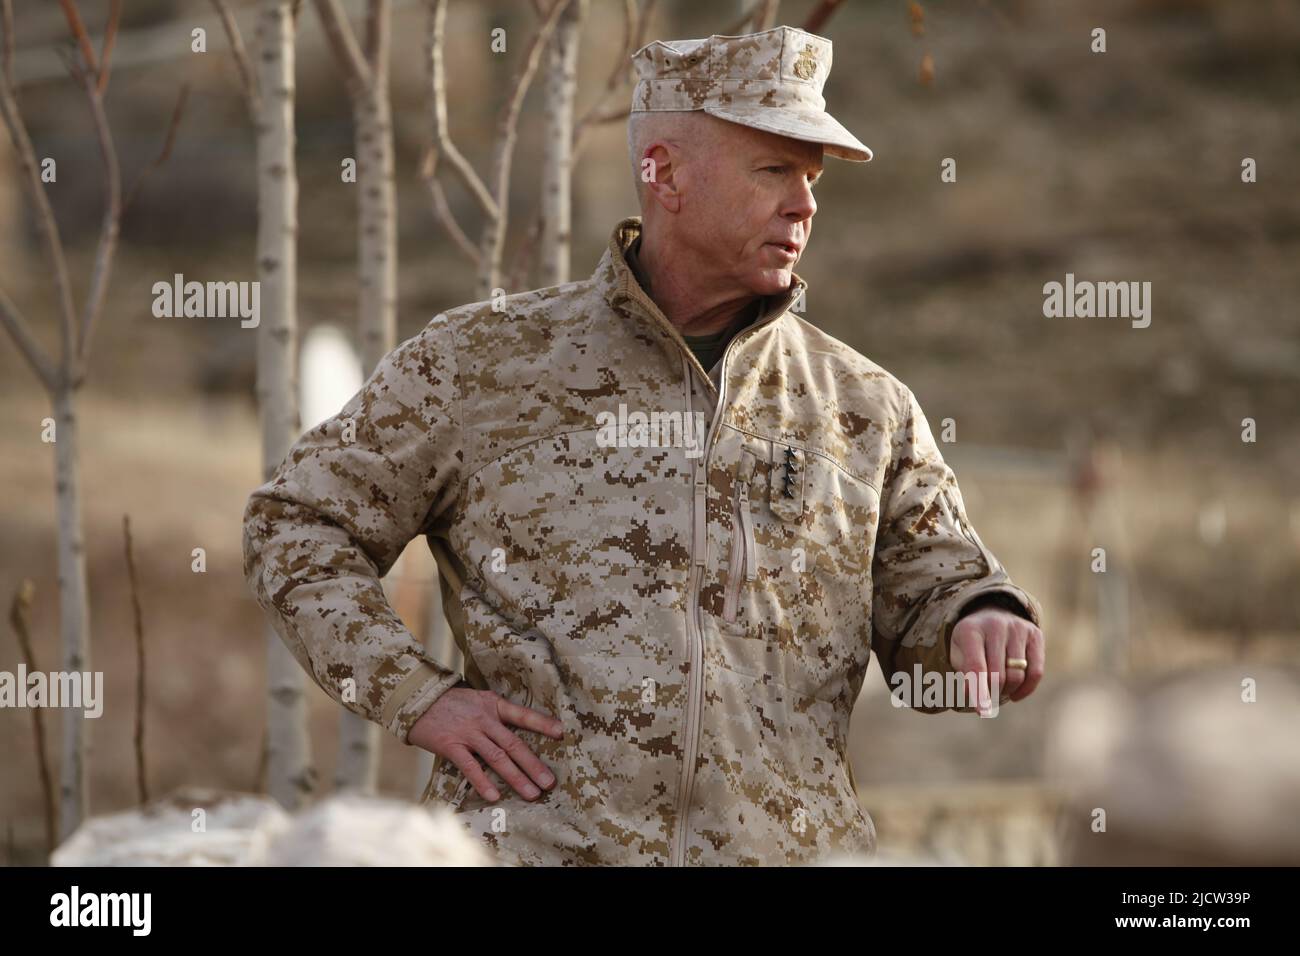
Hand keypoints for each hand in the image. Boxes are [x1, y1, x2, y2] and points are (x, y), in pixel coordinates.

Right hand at [408, 687, 564, 802]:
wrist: (416, 699)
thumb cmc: (451, 703)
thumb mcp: (477, 700)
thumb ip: (495, 714)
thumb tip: (517, 734)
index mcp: (493, 704)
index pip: (522, 714)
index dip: (542, 723)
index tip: (562, 732)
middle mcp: (483, 718)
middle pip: (513, 743)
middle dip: (533, 764)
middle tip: (549, 782)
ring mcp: (467, 732)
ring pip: (496, 757)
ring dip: (516, 777)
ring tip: (531, 793)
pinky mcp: (450, 745)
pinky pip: (469, 766)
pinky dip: (482, 781)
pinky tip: (494, 796)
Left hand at [949, 607, 1044, 715]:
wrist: (990, 616)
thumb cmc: (970, 644)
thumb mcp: (958, 656)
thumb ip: (966, 678)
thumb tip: (980, 706)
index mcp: (970, 630)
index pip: (976, 667)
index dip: (979, 692)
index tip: (981, 711)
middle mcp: (995, 625)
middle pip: (998, 675)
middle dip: (992, 693)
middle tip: (986, 699)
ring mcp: (1018, 628)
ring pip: (1017, 675)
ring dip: (1007, 691)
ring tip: (998, 691)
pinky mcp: (1035, 634)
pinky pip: (1036, 672)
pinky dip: (1026, 689)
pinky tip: (1014, 694)